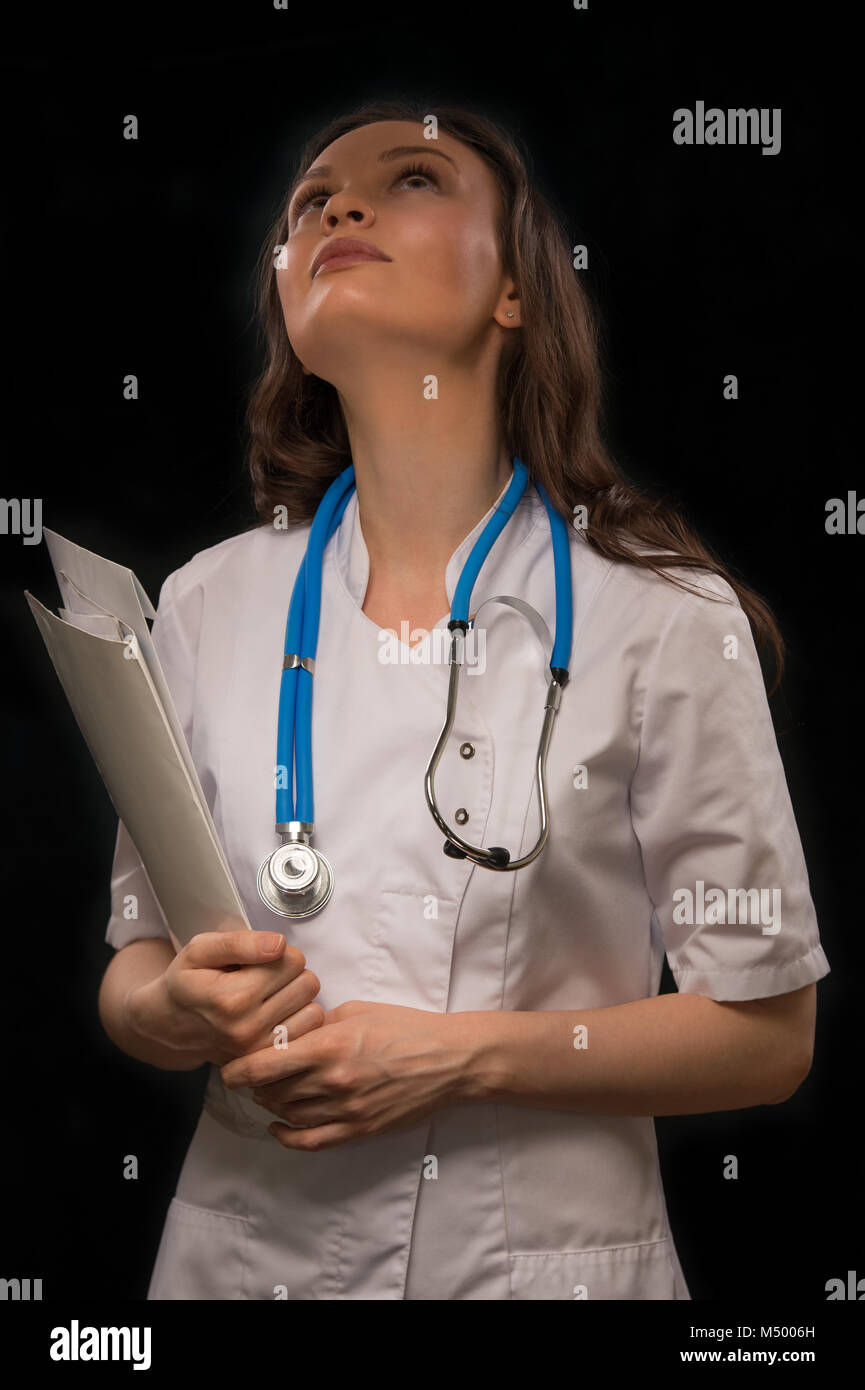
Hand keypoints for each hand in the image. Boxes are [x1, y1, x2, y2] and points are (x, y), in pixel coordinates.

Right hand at [125, 929, 323, 1066]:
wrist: (168, 1025)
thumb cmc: (186, 982)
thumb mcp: (200, 950)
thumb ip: (240, 943)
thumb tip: (279, 945)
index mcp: (230, 998)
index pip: (292, 960)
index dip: (281, 952)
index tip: (262, 957)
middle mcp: (246, 1028)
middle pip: (307, 983)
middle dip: (291, 973)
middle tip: (267, 975)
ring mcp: (258, 1049)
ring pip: (313, 1009)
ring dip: (298, 997)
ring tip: (273, 993)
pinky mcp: (266, 1060)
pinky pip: (308, 1032)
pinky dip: (300, 1018)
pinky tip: (279, 1011)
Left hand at [219, 1000, 472, 1149]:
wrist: (450, 1061)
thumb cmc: (407, 1028)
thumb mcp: (358, 1011)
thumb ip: (320, 1025)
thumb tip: (289, 1034)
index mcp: (330, 1047)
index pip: (267, 1064)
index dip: (239, 1069)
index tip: (228, 1068)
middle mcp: (333, 1082)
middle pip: (273, 1092)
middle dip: (255, 1084)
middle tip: (248, 1074)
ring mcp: (346, 1110)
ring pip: (288, 1115)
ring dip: (271, 1105)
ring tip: (267, 1091)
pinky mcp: (358, 1130)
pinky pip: (311, 1140)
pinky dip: (287, 1136)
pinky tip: (278, 1126)